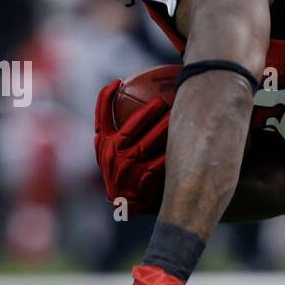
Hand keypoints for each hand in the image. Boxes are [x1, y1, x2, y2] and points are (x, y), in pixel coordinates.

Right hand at [94, 79, 170, 217]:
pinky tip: (183, 141)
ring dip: (162, 129)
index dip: (106, 97)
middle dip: (146, 113)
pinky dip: (168, 153)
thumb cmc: (119, 171)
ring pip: (147, 144)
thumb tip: (121, 102)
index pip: (101, 116)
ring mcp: (127, 167)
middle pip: (130, 129)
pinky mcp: (141, 179)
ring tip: (176, 115)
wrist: (124, 202)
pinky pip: (158, 162)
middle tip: (161, 100)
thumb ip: (111, 133)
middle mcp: (112, 154)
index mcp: (103, 144)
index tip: (118, 81)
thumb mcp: (107, 153)